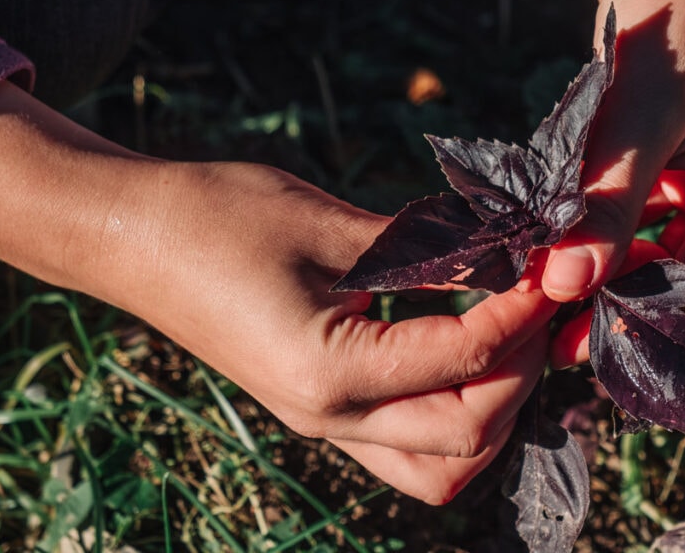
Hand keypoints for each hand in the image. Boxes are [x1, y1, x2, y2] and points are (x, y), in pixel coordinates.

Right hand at [0, 81, 556, 503]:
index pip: (463, 361)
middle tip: (539, 302)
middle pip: (466, 438)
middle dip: (522, 371)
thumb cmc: (217, 218)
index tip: (552, 267)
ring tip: (511, 337)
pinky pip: (411, 444)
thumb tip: (508, 258)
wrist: (132, 238)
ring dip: (494, 411)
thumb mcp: (330, 225)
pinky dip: (457, 411)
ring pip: (442, 466)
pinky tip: (470, 350)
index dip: (520, 313)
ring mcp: (325, 423)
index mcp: (327, 374)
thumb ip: (426, 252)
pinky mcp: (324, 410)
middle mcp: (329, 418)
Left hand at [510, 0, 684, 313]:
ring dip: (614, 273)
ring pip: (668, 252)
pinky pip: (652, 217)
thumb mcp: (636, 110)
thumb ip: (606, 202)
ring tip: (550, 296)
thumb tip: (564, 286)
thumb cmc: (671, 9)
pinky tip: (565, 247)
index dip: (650, 324)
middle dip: (628, 305)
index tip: (577, 346)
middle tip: (555, 332)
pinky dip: (612, 233)